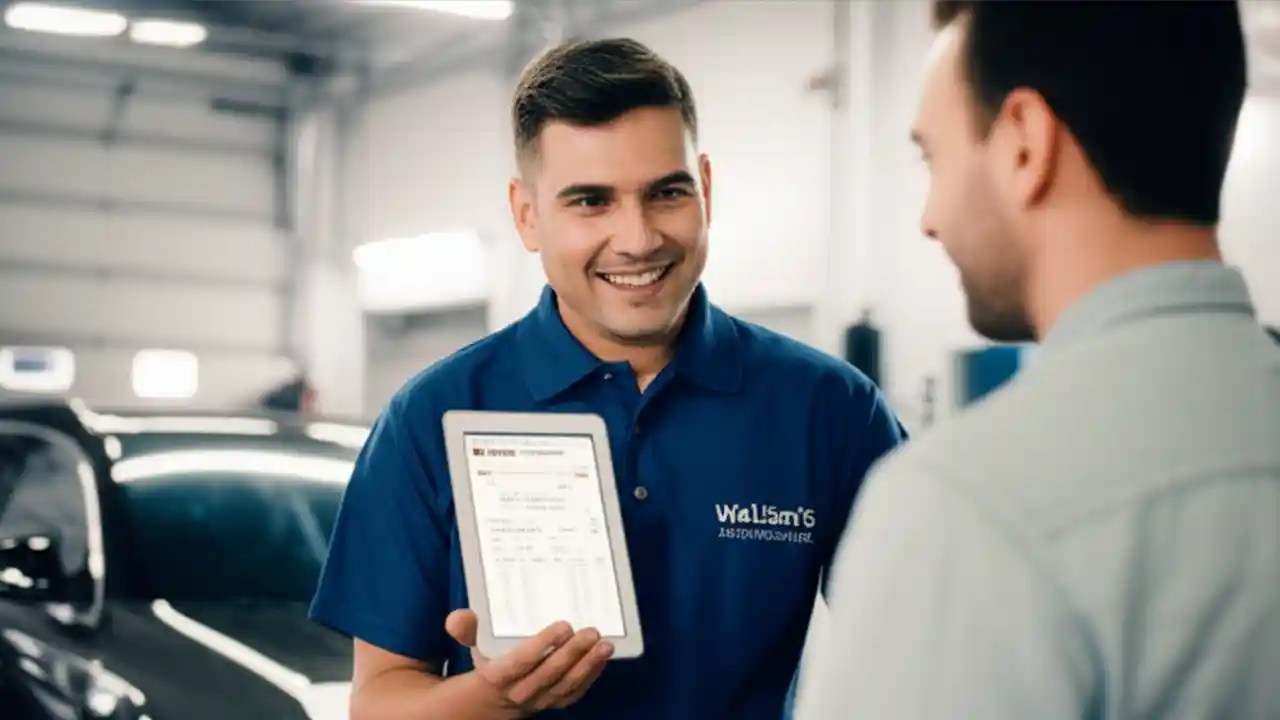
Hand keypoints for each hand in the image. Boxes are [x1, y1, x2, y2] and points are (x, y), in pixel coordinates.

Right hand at [445, 609, 613, 716]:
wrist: (495, 697)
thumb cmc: (490, 660)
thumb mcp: (475, 643)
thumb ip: (467, 628)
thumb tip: (458, 617)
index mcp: (497, 676)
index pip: (520, 662)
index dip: (542, 646)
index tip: (563, 626)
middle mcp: (520, 691)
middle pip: (548, 675)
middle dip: (572, 654)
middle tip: (590, 631)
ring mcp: (540, 699)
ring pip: (565, 686)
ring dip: (587, 665)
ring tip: (605, 644)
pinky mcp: (555, 701)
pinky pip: (575, 693)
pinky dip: (591, 676)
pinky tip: (602, 658)